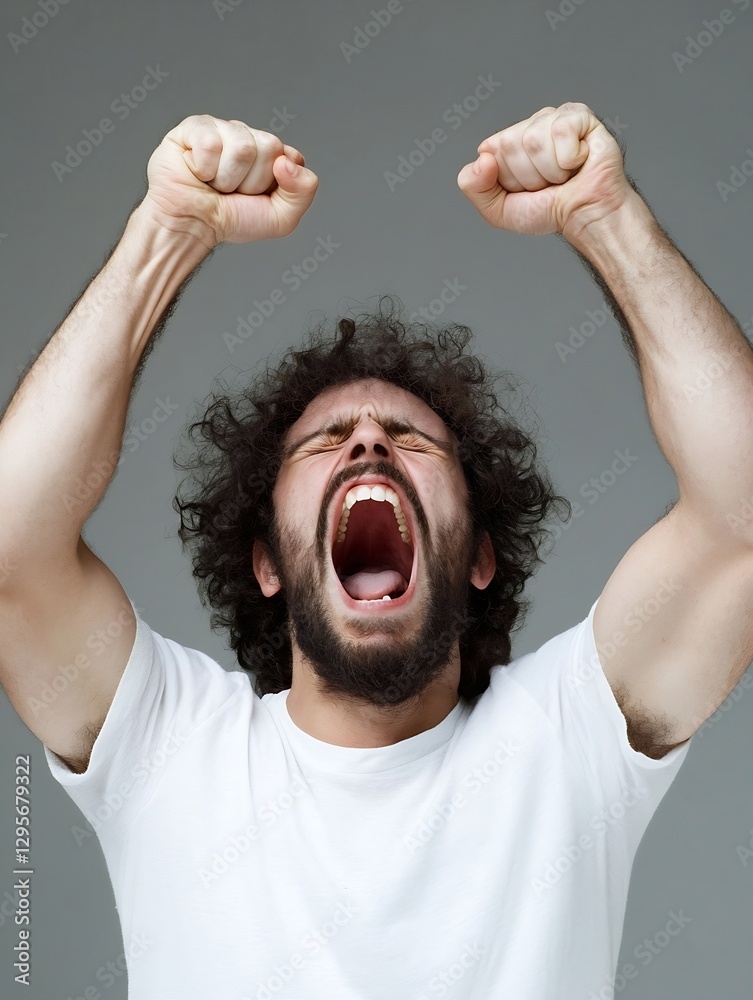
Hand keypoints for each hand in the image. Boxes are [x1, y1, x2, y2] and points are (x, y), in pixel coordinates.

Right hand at [143, 114, 318, 247]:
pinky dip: (203, 168)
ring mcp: (223, 129)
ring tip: (214, 183)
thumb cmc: (231, 219)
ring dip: (227, 178)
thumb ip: (303, 191)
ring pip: (243, 147)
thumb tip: (287, 161)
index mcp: (271, 155)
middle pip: (269, 147)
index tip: (258, 196)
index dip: (275, 183)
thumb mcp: (281, 218)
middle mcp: (249, 137)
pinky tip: (197, 171)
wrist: (191, 226)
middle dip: (251, 182)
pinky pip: (211, 143)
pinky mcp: (195, 127)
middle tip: (232, 191)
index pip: (291, 156)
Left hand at [457, 102, 630, 241]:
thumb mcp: (498, 210)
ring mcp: (553, 118)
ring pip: (534, 140)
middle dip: (529, 176)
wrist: (585, 215)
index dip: (507, 179)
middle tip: (548, 183)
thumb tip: (482, 159)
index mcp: (507, 144)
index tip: (526, 190)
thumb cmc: (549, 211)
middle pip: (510, 144)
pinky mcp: (579, 116)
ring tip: (564, 174)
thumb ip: (473, 187)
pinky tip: (579, 160)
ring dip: (551, 170)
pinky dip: (570, 157)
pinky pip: (561, 132)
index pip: (489, 151)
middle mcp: (528, 127)